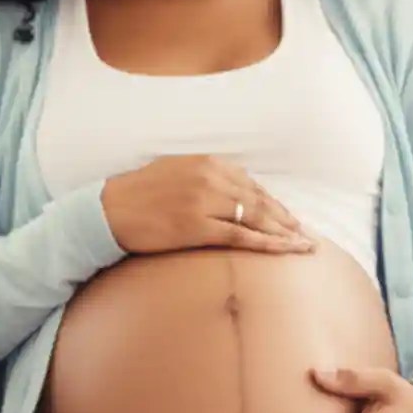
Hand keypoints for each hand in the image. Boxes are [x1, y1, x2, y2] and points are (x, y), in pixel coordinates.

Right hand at [101, 154, 315, 253]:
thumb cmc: (139, 195)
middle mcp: (210, 177)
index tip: (290, 217)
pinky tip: (283, 250)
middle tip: (306, 234)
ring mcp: (204, 201)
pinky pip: (240, 236)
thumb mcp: (175, 172)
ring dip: (283, 232)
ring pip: (255, 218)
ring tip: (302, 246)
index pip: (250, 184)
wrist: (106, 210)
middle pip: (259, 200)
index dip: (274, 203)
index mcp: (207, 162)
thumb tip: (233, 190)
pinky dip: (266, 243)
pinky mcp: (197, 226)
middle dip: (286, 218)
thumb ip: (206, 177)